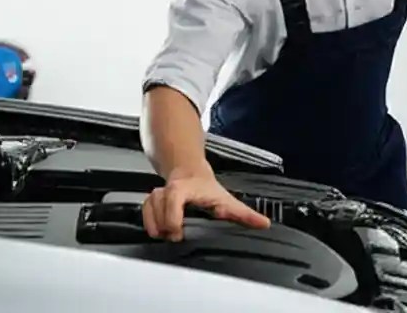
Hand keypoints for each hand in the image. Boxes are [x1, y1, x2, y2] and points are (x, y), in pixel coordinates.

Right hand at [142, 170, 270, 241]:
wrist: (189, 170)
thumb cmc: (206, 188)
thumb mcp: (227, 200)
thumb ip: (244, 214)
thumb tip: (264, 223)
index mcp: (186, 189)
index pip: (173, 196)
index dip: (173, 215)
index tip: (178, 234)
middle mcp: (169, 189)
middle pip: (157, 204)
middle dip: (165, 224)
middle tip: (176, 237)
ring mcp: (158, 193)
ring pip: (148, 207)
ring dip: (156, 224)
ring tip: (168, 235)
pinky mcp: (151, 199)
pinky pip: (143, 210)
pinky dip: (149, 222)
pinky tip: (159, 231)